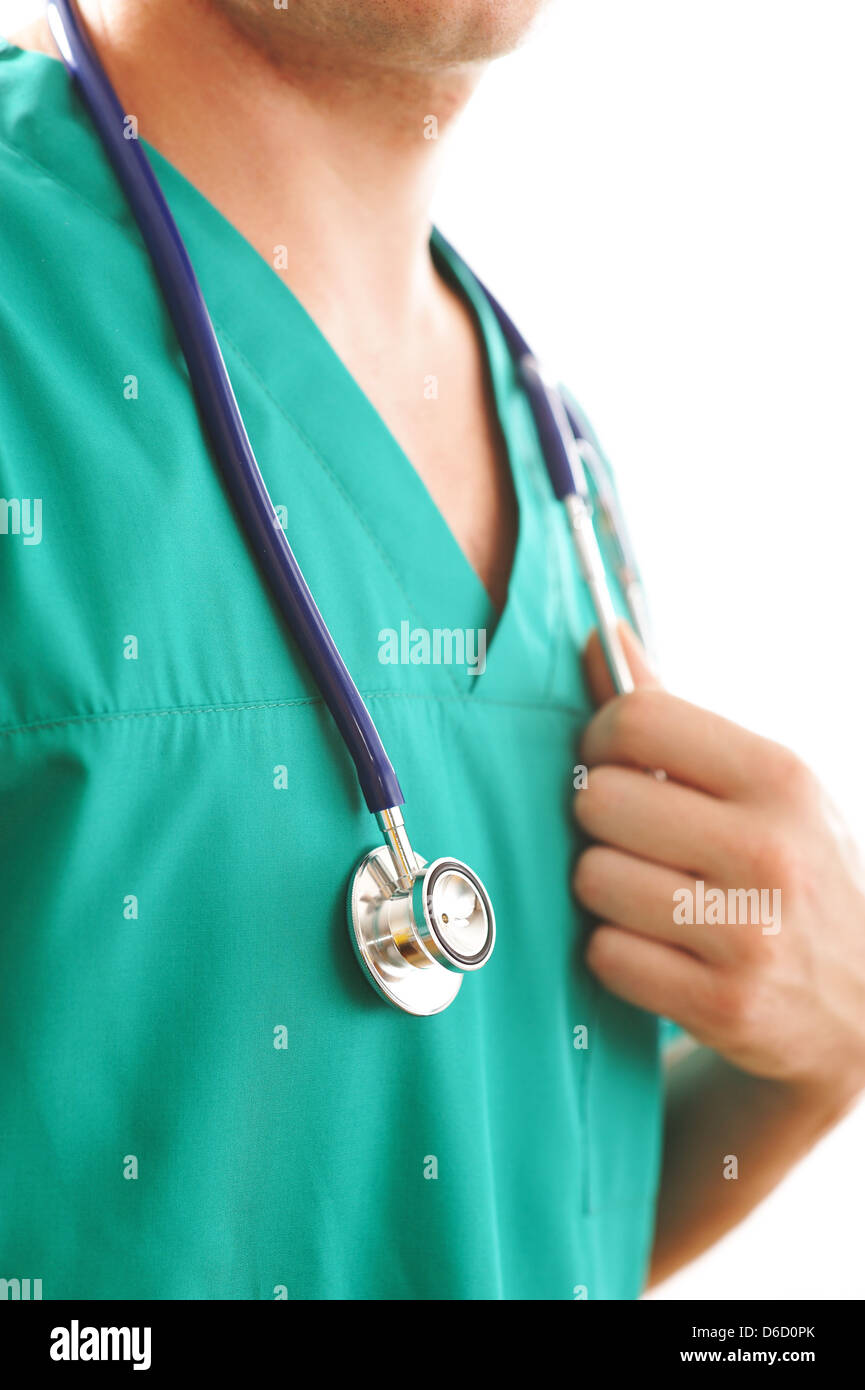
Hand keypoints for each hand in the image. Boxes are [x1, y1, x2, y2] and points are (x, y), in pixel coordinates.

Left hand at [573, 625, 864, 1109]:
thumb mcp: (759, 785)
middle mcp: (771, 850)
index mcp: (780, 777)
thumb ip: (672, 713)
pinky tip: (656, 949)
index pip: (638, 719)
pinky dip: (616, 952)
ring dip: (603, 890)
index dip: (600, 738)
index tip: (612, 763)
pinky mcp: (723, 1005)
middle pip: (601, 799)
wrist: (859, 1003)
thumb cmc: (790, 872)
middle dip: (600, 821)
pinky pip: (606, 953)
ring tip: (646, 896)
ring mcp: (750, 933)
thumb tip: (601, 634)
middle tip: (631, 840)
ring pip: (593, 878)